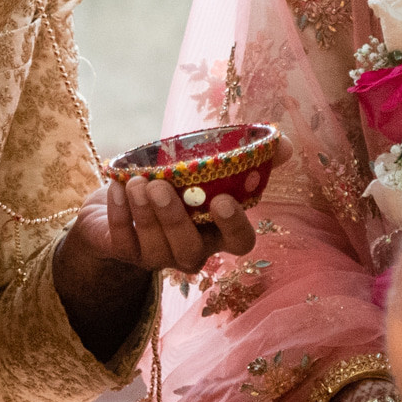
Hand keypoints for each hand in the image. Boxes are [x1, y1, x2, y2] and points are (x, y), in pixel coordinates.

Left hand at [58, 175, 254, 277]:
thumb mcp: (210, 164)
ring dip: (144, 212)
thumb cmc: (177, 180)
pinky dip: (118, 213)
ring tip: (136, 182)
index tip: (222, 199)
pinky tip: (116, 187)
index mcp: (219, 231)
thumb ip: (251, 156)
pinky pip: (122, 240)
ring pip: (154, 247)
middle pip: (190, 251)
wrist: (124, 192)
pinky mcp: (125, 251)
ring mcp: (157, 256)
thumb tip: (285, 145)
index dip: (233, 227)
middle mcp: (191, 250)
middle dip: (175, 220)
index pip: (239, 243)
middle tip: (161, 186)